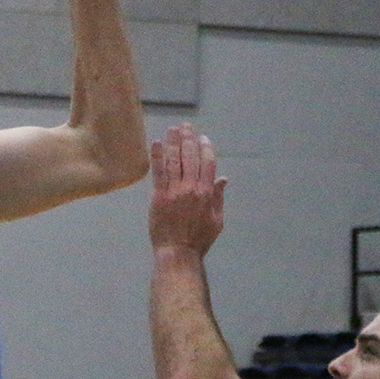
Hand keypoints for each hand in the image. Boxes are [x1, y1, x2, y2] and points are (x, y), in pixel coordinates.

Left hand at [149, 123, 225, 254]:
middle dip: (189, 139)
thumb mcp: (217, 220)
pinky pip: (158, 172)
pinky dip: (158, 156)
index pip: (208, 164)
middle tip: (186, 126)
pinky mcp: (159, 195)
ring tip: (173, 128)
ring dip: (174, 142)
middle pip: (190, 158)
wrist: (178, 252)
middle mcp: (191, 188)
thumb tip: (223, 178)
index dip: (205, 148)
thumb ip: (218, 197)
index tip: (203, 137)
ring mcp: (174, 191)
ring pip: (175, 161)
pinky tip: (157, 143)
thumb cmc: (199, 239)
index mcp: (207, 193)